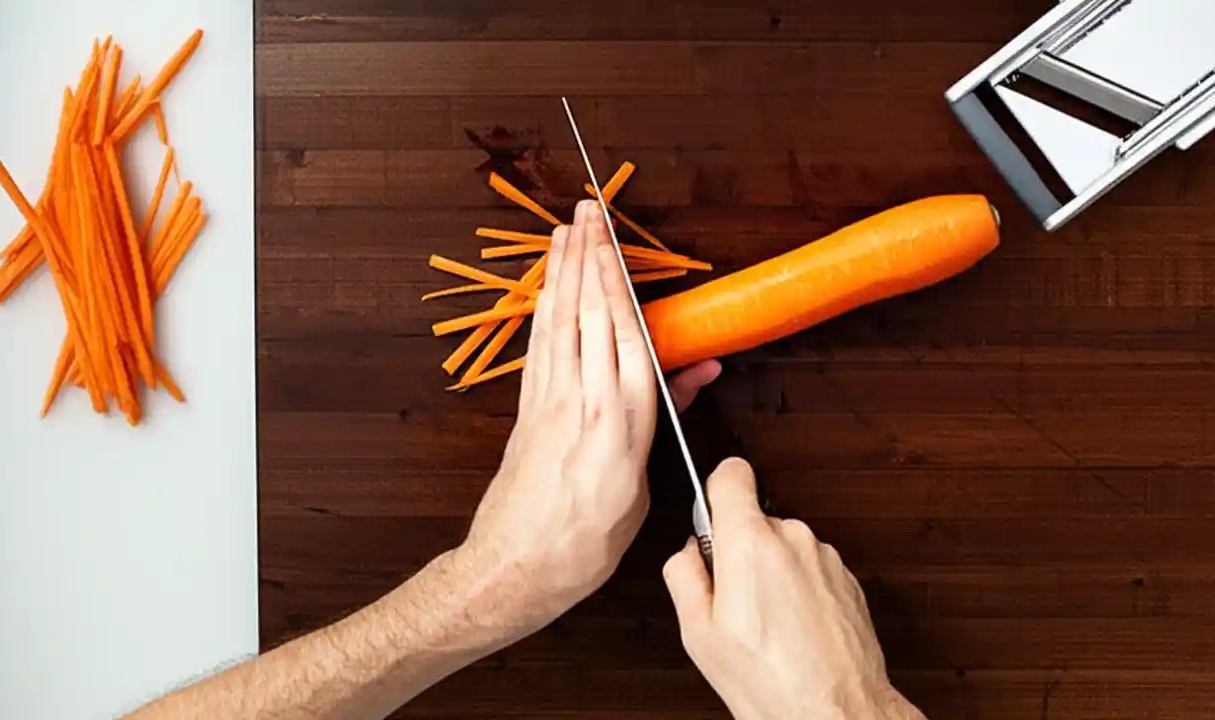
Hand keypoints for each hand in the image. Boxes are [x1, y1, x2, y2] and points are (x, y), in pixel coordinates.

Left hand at [462, 199, 720, 634]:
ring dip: (562, 270)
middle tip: (588, 209)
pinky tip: (548, 285)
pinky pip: (540, 345)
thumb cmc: (588, 540)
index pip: (624, 330)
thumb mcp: (641, 486)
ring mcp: (550, 401)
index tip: (615, 238)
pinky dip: (544, 308)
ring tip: (566, 229)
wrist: (515, 567)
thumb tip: (698, 369)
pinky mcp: (527, 409)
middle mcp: (584, 400)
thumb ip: (666, 418)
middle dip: (588, 256)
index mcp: (623, 420)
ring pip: (559, 320)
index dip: (618, 278)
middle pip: (588, 313)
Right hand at [663, 459, 923, 719]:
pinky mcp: (847, 578)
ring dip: (772, 574)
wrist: (837, 714)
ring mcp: (825, 557)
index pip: (731, 473)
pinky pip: (809, 569)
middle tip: (734, 604)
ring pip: (783, 547)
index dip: (714, 490)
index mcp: (749, 542)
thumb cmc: (771, 682)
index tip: (709, 518)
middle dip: (739, 551)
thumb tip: (687, 554)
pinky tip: (794, 633)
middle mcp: (793, 538)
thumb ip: (683, 576)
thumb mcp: (698, 633)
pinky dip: (799, 591)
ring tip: (768, 627)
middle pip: (754, 520)